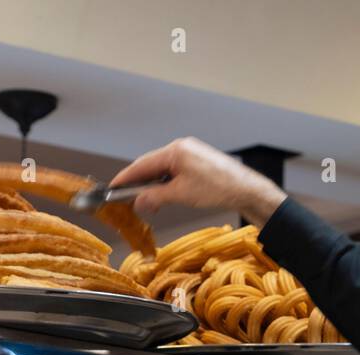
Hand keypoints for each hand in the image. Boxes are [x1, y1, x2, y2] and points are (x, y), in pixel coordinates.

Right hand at [110, 137, 287, 227]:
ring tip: (148, 202)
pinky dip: (167, 182)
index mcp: (175, 151)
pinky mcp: (199, 160)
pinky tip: (165, 195)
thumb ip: (156, 197)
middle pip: (151, 164)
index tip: (112, 188)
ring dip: (154, 185)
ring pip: (163, 168)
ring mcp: (191, 152)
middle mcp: (181, 147)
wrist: (247, 190)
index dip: (125, 177)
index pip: (141, 164)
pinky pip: (175, 170)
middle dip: (139, 183)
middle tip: (127, 200)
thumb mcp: (181, 195)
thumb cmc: (217, 189)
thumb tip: (138, 201)